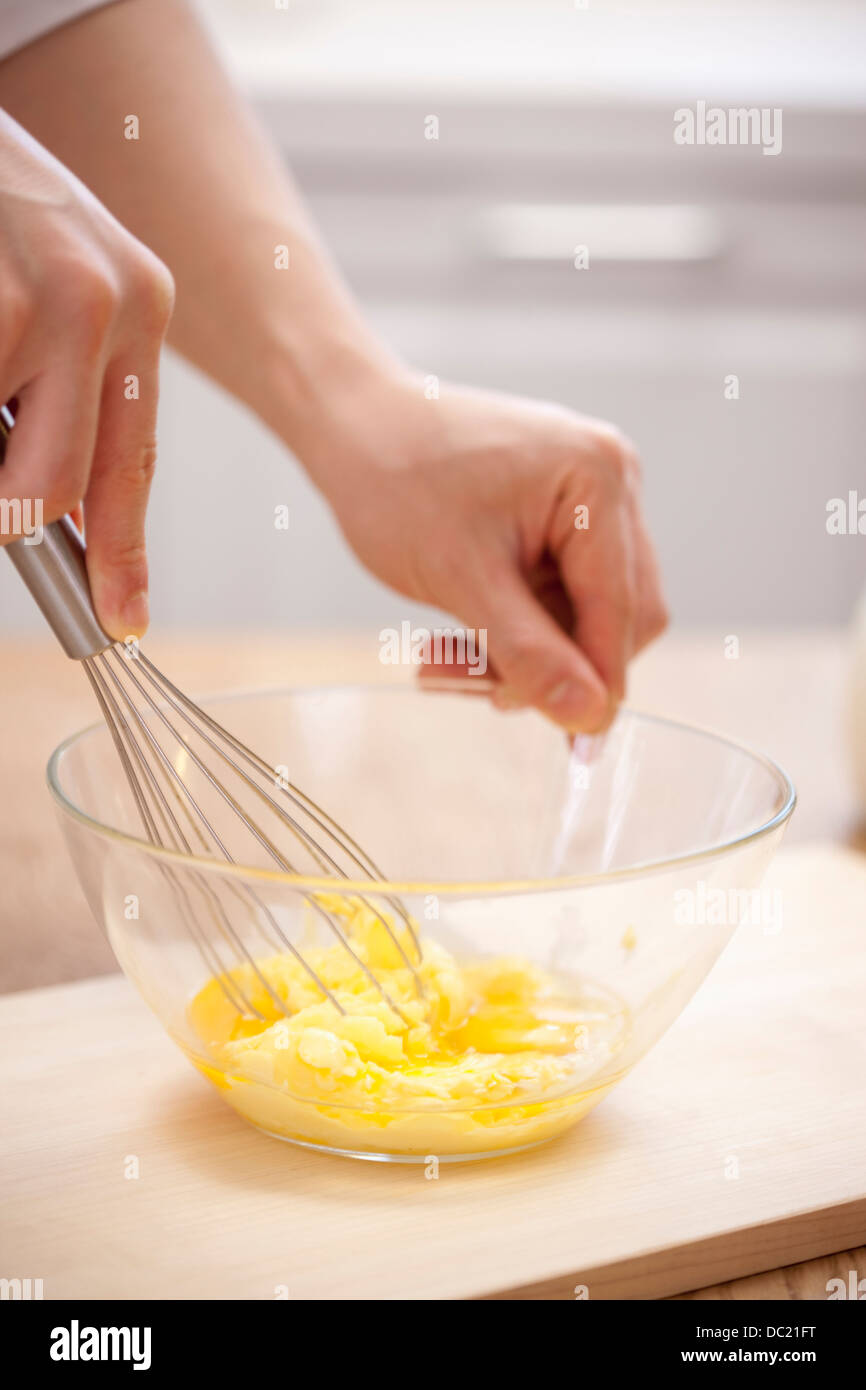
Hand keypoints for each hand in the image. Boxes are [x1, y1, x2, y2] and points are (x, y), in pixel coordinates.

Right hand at [0, 112, 173, 637]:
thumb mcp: (62, 290)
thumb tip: (63, 510)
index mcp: (138, 305)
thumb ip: (72, 396)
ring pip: (5, 465)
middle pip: (55, 485)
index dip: (122, 552)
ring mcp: (32, 295)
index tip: (122, 619)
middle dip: (8, 506)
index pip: (132, 462)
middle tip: (5, 476)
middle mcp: (102, 299)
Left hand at [305, 370, 667, 731]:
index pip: (622, 610)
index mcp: (597, 481)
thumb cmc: (396, 481)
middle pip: (616, 617)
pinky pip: (554, 596)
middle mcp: (609, 483)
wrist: (351, 423)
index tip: (576, 748)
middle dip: (549, 666)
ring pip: (581, 616)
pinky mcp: (558, 517)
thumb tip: (588, 718)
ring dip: (518, 654)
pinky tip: (453, 641)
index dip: (598, 683)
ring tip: (439, 664)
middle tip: (470, 687)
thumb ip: (528, 652)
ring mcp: (585, 499)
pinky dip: (509, 630)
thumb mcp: (460, 578)